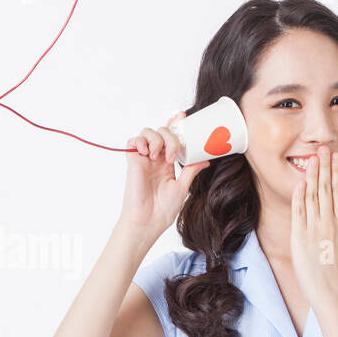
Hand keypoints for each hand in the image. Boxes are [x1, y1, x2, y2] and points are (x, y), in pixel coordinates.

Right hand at [118, 111, 210, 242]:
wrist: (148, 221)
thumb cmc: (163, 209)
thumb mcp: (182, 187)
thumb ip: (191, 171)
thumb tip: (205, 160)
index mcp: (167, 163)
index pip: (171, 138)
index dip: (175, 123)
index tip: (182, 115)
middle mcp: (155, 158)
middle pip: (162, 131)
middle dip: (170, 137)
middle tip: (173, 156)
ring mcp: (143, 159)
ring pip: (148, 132)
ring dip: (156, 139)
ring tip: (158, 155)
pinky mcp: (133, 161)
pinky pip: (133, 141)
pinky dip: (140, 141)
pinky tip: (147, 152)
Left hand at [290, 144, 337, 310]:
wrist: (329, 293)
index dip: (336, 173)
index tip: (335, 157)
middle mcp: (328, 224)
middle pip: (326, 189)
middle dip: (324, 167)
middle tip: (322, 149)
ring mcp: (313, 230)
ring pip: (312, 197)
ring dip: (311, 176)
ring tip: (310, 159)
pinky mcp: (299, 238)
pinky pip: (298, 212)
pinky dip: (299, 197)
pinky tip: (300, 183)